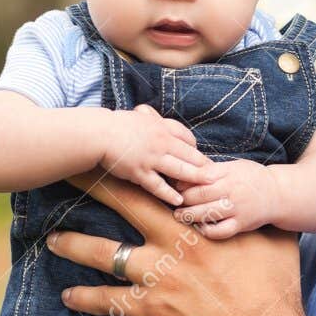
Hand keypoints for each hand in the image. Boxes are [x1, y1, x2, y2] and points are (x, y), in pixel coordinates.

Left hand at [51, 170, 304, 315]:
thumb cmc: (276, 292)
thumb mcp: (276, 243)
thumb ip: (259, 218)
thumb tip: (265, 200)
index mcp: (200, 224)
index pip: (160, 183)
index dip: (136, 164)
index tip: (116, 149)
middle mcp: (173, 245)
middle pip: (124, 203)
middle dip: (93, 183)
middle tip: (66, 171)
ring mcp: (159, 279)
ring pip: (103, 253)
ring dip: (73, 244)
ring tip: (52, 240)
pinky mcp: (152, 312)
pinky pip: (108, 302)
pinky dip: (85, 299)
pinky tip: (68, 296)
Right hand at [100, 103, 216, 205]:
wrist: (100, 133)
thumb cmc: (117, 124)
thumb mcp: (140, 116)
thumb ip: (151, 118)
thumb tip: (152, 115)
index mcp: (162, 128)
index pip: (187, 138)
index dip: (197, 150)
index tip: (203, 159)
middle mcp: (161, 143)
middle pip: (189, 155)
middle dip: (204, 166)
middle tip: (215, 176)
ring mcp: (151, 158)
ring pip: (179, 170)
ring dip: (194, 179)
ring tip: (206, 187)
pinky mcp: (140, 172)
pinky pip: (158, 185)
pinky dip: (169, 194)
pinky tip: (178, 200)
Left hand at [174, 158, 281, 237]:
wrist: (277, 194)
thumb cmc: (252, 178)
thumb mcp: (233, 166)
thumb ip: (212, 169)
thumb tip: (186, 170)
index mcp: (228, 173)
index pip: (199, 176)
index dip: (183, 181)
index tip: (173, 184)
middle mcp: (231, 190)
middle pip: (199, 195)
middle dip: (182, 199)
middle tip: (172, 201)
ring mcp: (236, 209)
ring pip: (206, 213)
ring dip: (189, 215)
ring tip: (179, 215)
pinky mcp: (241, 224)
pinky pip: (220, 231)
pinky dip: (207, 230)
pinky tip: (200, 227)